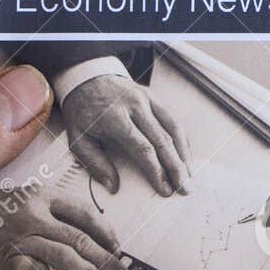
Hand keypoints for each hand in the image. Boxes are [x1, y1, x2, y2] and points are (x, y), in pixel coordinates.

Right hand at [0, 185, 124, 269]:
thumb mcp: (28, 199)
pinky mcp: (8, 261)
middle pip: (80, 239)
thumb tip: (93, 235)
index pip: (85, 214)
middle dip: (106, 259)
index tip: (117, 249)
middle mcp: (35, 216)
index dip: (106, 234)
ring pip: (64, 256)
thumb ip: (57, 213)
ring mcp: (21, 238)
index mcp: (44, 197)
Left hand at [60, 74, 190, 196]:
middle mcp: (135, 106)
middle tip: (186, 188)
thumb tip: (113, 187)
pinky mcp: (155, 97)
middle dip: (177, 167)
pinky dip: (182, 139)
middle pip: (163, 140)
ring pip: (174, 128)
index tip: (165, 190)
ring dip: (185, 154)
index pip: (143, 148)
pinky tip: (186, 156)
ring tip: (190, 176)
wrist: (87, 78)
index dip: (157, 171)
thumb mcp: (78, 139)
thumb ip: (95, 163)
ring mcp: (148, 98)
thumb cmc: (82, 113)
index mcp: (115, 118)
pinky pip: (174, 119)